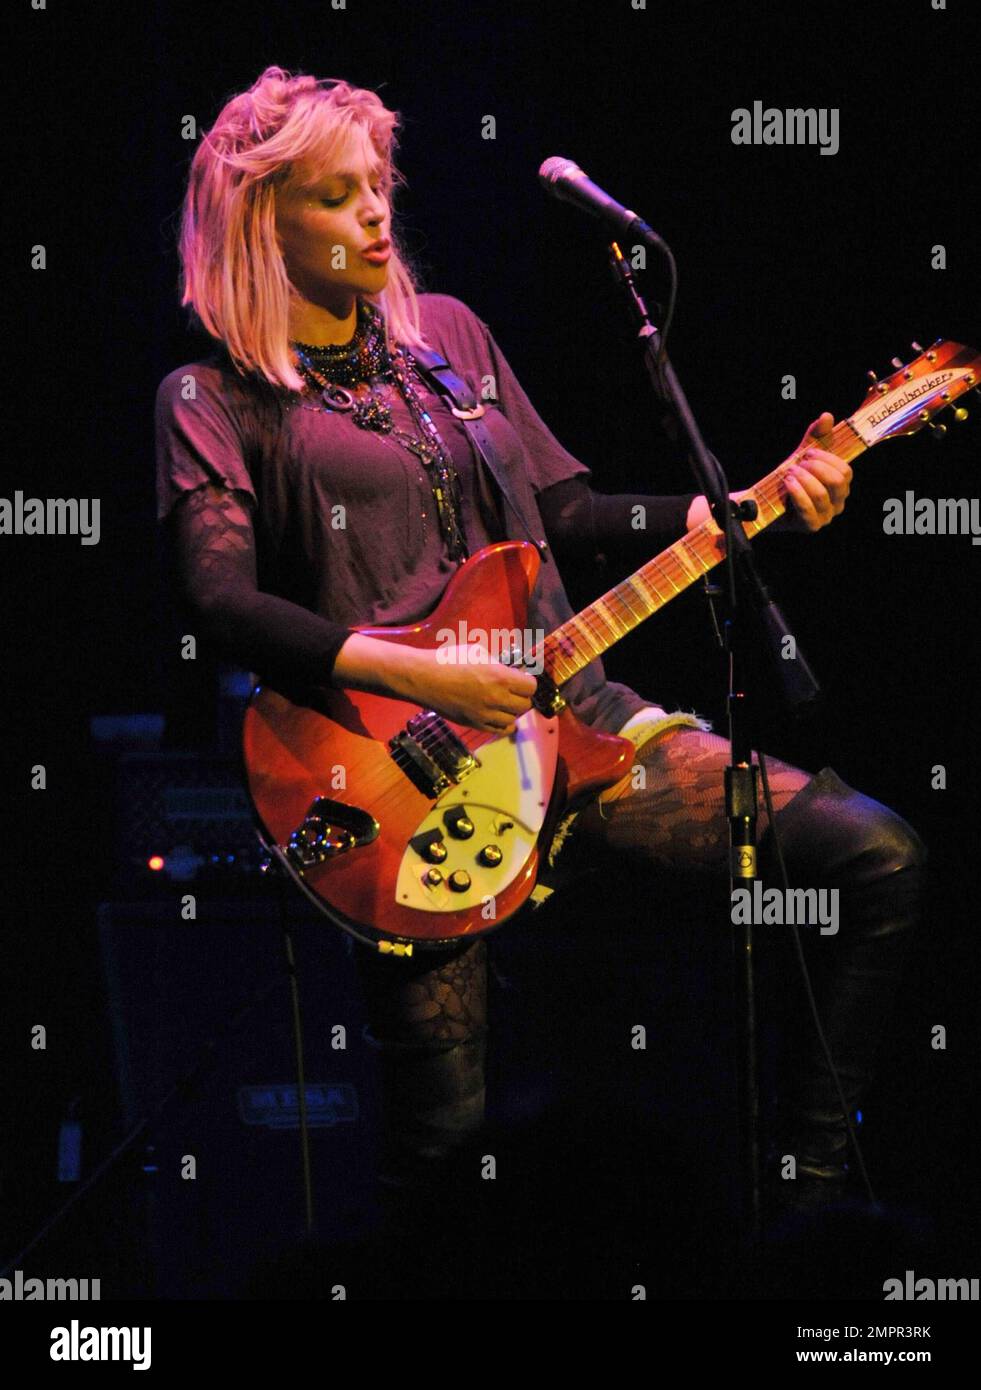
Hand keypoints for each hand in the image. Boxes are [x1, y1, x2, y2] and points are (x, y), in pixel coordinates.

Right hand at [403, 643, 537, 733]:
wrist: (425, 678)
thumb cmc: (450, 660)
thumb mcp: (478, 652)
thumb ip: (498, 663)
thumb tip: (512, 669)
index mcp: (500, 677)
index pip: (531, 686)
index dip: (528, 682)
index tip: (521, 678)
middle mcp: (496, 698)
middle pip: (525, 705)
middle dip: (521, 696)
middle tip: (513, 691)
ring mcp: (486, 714)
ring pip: (514, 720)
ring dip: (511, 711)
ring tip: (502, 703)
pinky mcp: (475, 724)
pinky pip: (500, 731)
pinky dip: (502, 724)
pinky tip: (496, 714)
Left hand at [776, 411, 852, 532]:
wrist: (764, 501)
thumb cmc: (789, 478)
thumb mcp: (802, 455)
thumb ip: (815, 436)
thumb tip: (827, 415)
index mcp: (840, 487)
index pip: (846, 471)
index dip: (827, 458)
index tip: (807, 453)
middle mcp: (837, 504)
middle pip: (837, 482)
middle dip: (815, 468)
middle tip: (797, 464)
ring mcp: (825, 517)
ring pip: (821, 494)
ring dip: (803, 479)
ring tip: (789, 473)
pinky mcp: (810, 527)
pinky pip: (807, 509)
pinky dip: (796, 492)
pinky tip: (787, 483)